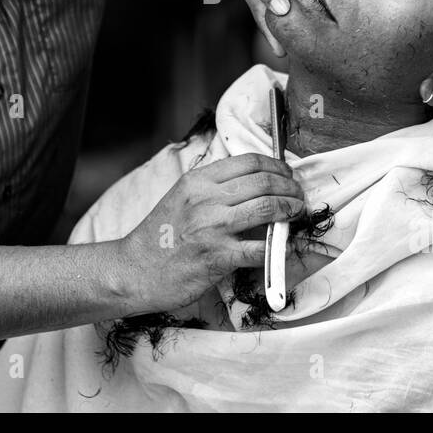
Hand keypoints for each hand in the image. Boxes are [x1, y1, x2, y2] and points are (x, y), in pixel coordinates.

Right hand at [116, 153, 303, 313]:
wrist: (133, 271)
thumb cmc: (158, 237)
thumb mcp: (181, 199)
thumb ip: (213, 190)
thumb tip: (254, 186)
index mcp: (198, 181)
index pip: (249, 161)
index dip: (277, 165)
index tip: (287, 175)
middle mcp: (206, 199)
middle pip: (264, 181)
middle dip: (290, 187)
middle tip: (298, 196)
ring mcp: (212, 228)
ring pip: (268, 208)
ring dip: (291, 210)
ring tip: (297, 213)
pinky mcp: (218, 257)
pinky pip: (261, 248)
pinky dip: (280, 247)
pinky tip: (286, 246)